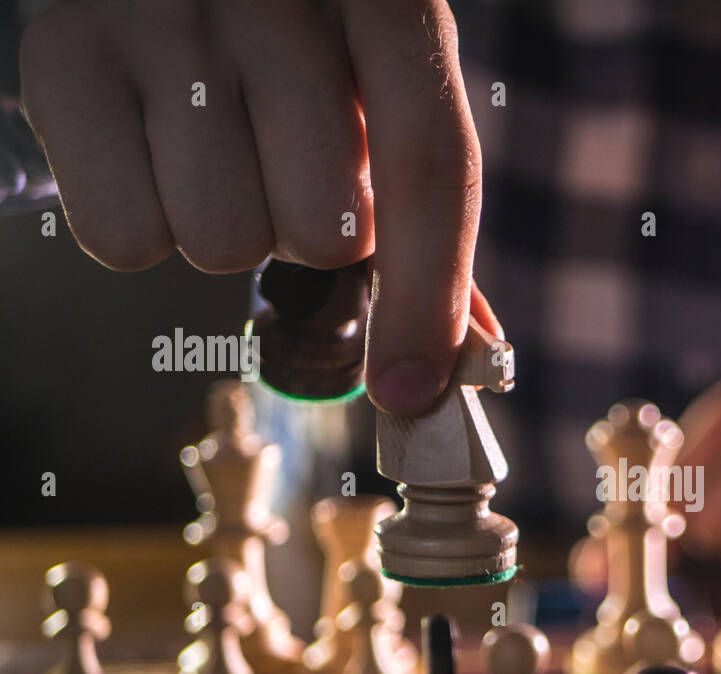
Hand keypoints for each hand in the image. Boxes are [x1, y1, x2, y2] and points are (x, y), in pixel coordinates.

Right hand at [20, 0, 485, 413]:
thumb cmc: (293, 51)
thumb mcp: (379, 90)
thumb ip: (425, 211)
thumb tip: (458, 360)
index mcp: (388, 1)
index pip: (430, 168)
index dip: (426, 297)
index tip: (411, 393)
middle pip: (323, 230)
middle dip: (309, 238)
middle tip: (279, 172)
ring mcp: (165, 13)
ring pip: (224, 243)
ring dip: (228, 232)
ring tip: (214, 154)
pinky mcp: (66, 52)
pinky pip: (124, 239)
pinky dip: (141, 230)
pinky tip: (149, 158)